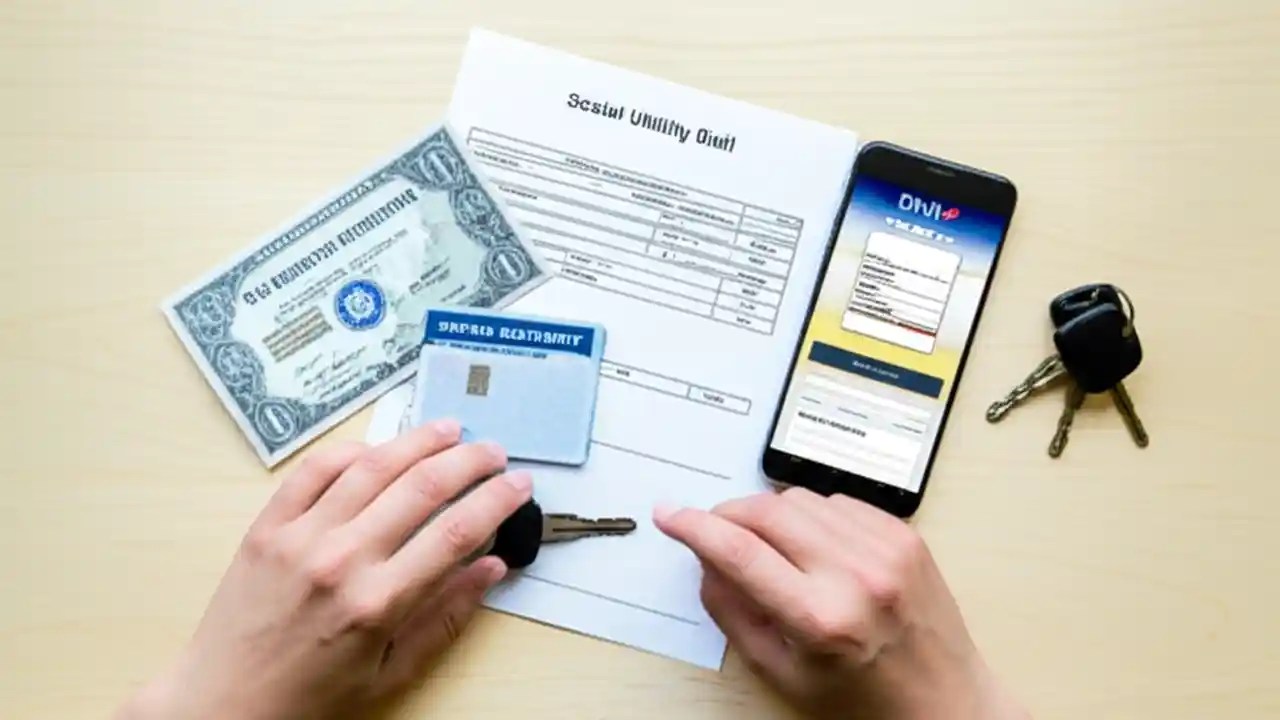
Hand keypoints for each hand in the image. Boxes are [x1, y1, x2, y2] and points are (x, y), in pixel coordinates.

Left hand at [116, 419, 531, 719]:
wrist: (223, 702)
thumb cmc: (307, 696)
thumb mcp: (391, 673)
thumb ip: (446, 618)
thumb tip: (490, 568)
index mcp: (377, 604)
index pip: (456, 532)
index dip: (496, 500)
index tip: (518, 484)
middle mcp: (341, 561)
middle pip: (422, 487)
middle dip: (468, 461)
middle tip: (492, 452)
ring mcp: (300, 537)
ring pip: (372, 465)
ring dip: (418, 441)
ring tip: (448, 430)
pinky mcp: (267, 526)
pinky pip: (314, 470)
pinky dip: (352, 450)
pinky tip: (379, 448)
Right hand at [654, 489, 1027, 719]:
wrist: (946, 701)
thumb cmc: (865, 698)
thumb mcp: (783, 673)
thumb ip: (734, 613)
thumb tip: (704, 560)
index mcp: (822, 619)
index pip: (740, 552)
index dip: (695, 527)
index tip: (671, 517)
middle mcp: (858, 575)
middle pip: (767, 511)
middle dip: (728, 514)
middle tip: (713, 531)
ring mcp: (886, 549)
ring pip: (800, 498)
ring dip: (770, 514)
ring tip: (771, 550)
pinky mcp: (905, 534)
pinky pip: (837, 500)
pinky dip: (812, 515)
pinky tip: (812, 547)